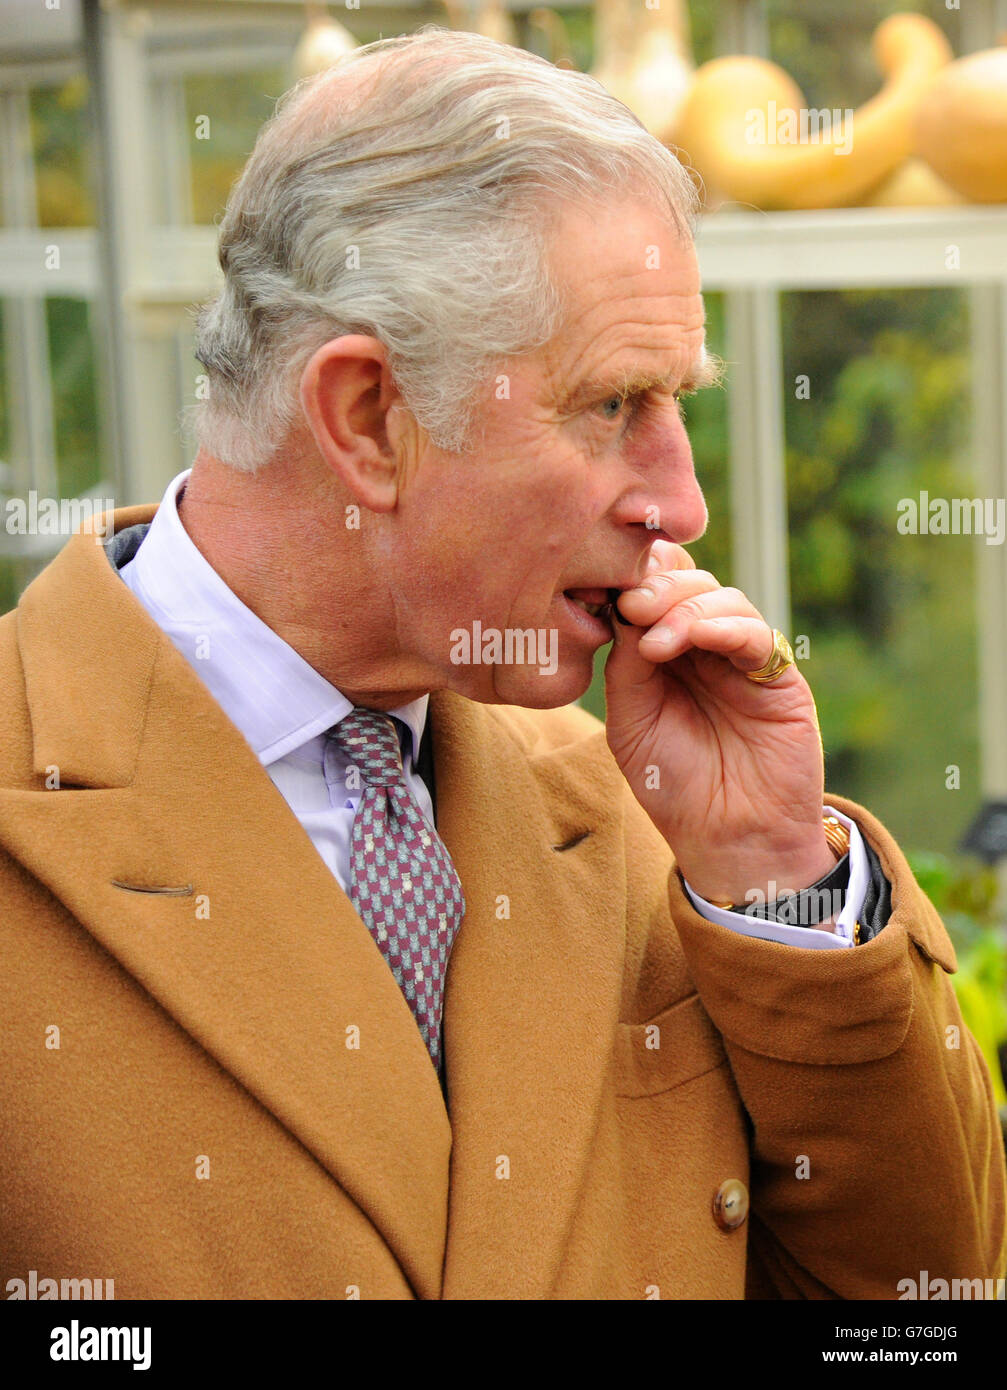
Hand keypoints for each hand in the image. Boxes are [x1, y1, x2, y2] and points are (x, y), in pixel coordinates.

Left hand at [604, 540, 834, 904]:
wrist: (727, 838)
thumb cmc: (673, 785)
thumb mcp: (631, 722)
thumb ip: (627, 666)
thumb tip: (624, 607)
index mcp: (664, 652)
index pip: (654, 590)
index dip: (634, 578)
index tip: (606, 590)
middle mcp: (704, 647)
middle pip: (687, 582)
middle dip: (656, 586)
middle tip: (631, 607)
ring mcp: (742, 658)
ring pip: (722, 597)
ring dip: (684, 607)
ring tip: (655, 641)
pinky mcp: (778, 677)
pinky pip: (756, 633)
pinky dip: (724, 625)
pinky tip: (696, 638)